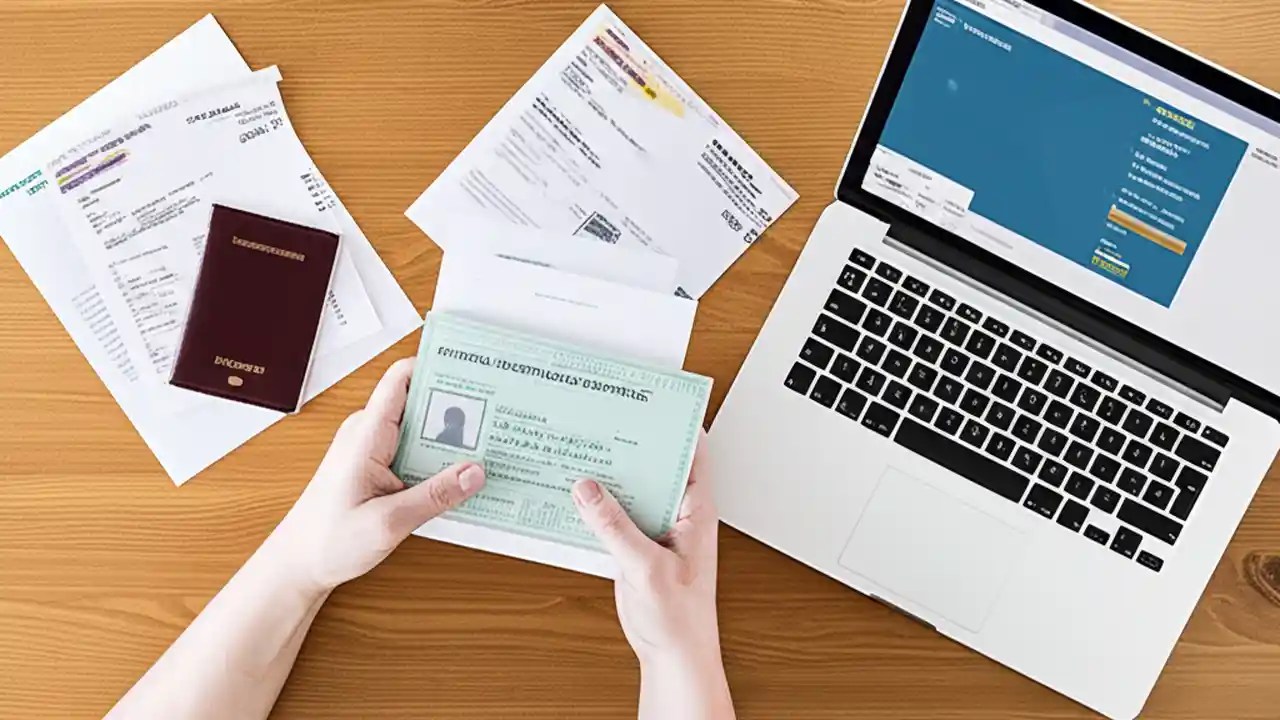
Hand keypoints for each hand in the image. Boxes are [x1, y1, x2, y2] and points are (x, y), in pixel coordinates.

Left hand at [265, 358, 485, 593]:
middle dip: (458, 406)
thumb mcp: (388, 522)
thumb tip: (476, 471)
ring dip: (453, 439)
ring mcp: (374, 450)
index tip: (474, 370)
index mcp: (366, 434)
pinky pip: (416, 453)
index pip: (402, 379)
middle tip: (497, 415)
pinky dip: (440, 461)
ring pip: (422, 431)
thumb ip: (435, 496)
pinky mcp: (379, 468)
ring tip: (490, 447)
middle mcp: (370, 434)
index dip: (436, 366)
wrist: (297, 566)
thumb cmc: (328, 541)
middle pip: (421, 403)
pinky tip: (463, 477)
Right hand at [572, 435, 734, 718]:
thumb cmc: (680, 617)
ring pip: (630, 486)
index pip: (693, 450)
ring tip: (580, 445)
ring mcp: (654, 526)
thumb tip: (587, 488)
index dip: (676, 421)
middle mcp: (677, 511)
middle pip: (655, 462)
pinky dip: (594, 503)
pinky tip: (571, 493)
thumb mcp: (646, 568)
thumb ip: (614, 526)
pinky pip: (613, 513)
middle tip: (602, 414)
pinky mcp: (634, 543)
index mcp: (696, 509)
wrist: (673, 654)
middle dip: (630, 441)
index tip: (652, 396)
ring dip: (608, 472)